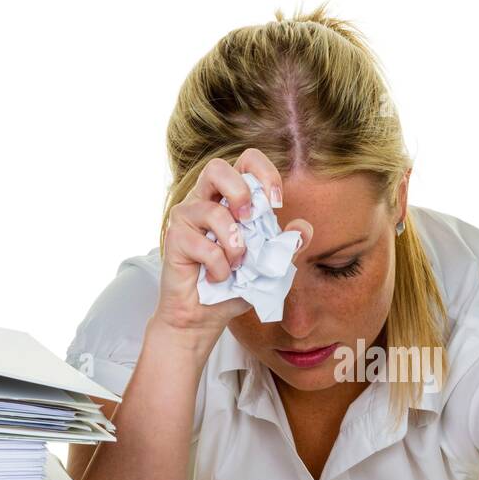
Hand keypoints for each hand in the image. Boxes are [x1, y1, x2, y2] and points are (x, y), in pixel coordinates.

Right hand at [154, 148, 313, 341]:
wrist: (204, 317)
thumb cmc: (234, 287)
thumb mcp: (269, 266)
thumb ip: (286, 246)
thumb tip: (304, 228)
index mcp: (229, 199)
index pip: (245, 161)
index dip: (264, 172)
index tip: (276, 201)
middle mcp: (204, 201)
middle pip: (217, 167)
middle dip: (241, 192)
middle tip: (250, 220)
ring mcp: (186, 218)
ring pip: (213, 211)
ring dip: (235, 245)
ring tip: (237, 266)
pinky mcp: (174, 239)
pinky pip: (205, 246)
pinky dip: (220, 268)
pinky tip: (218, 279)